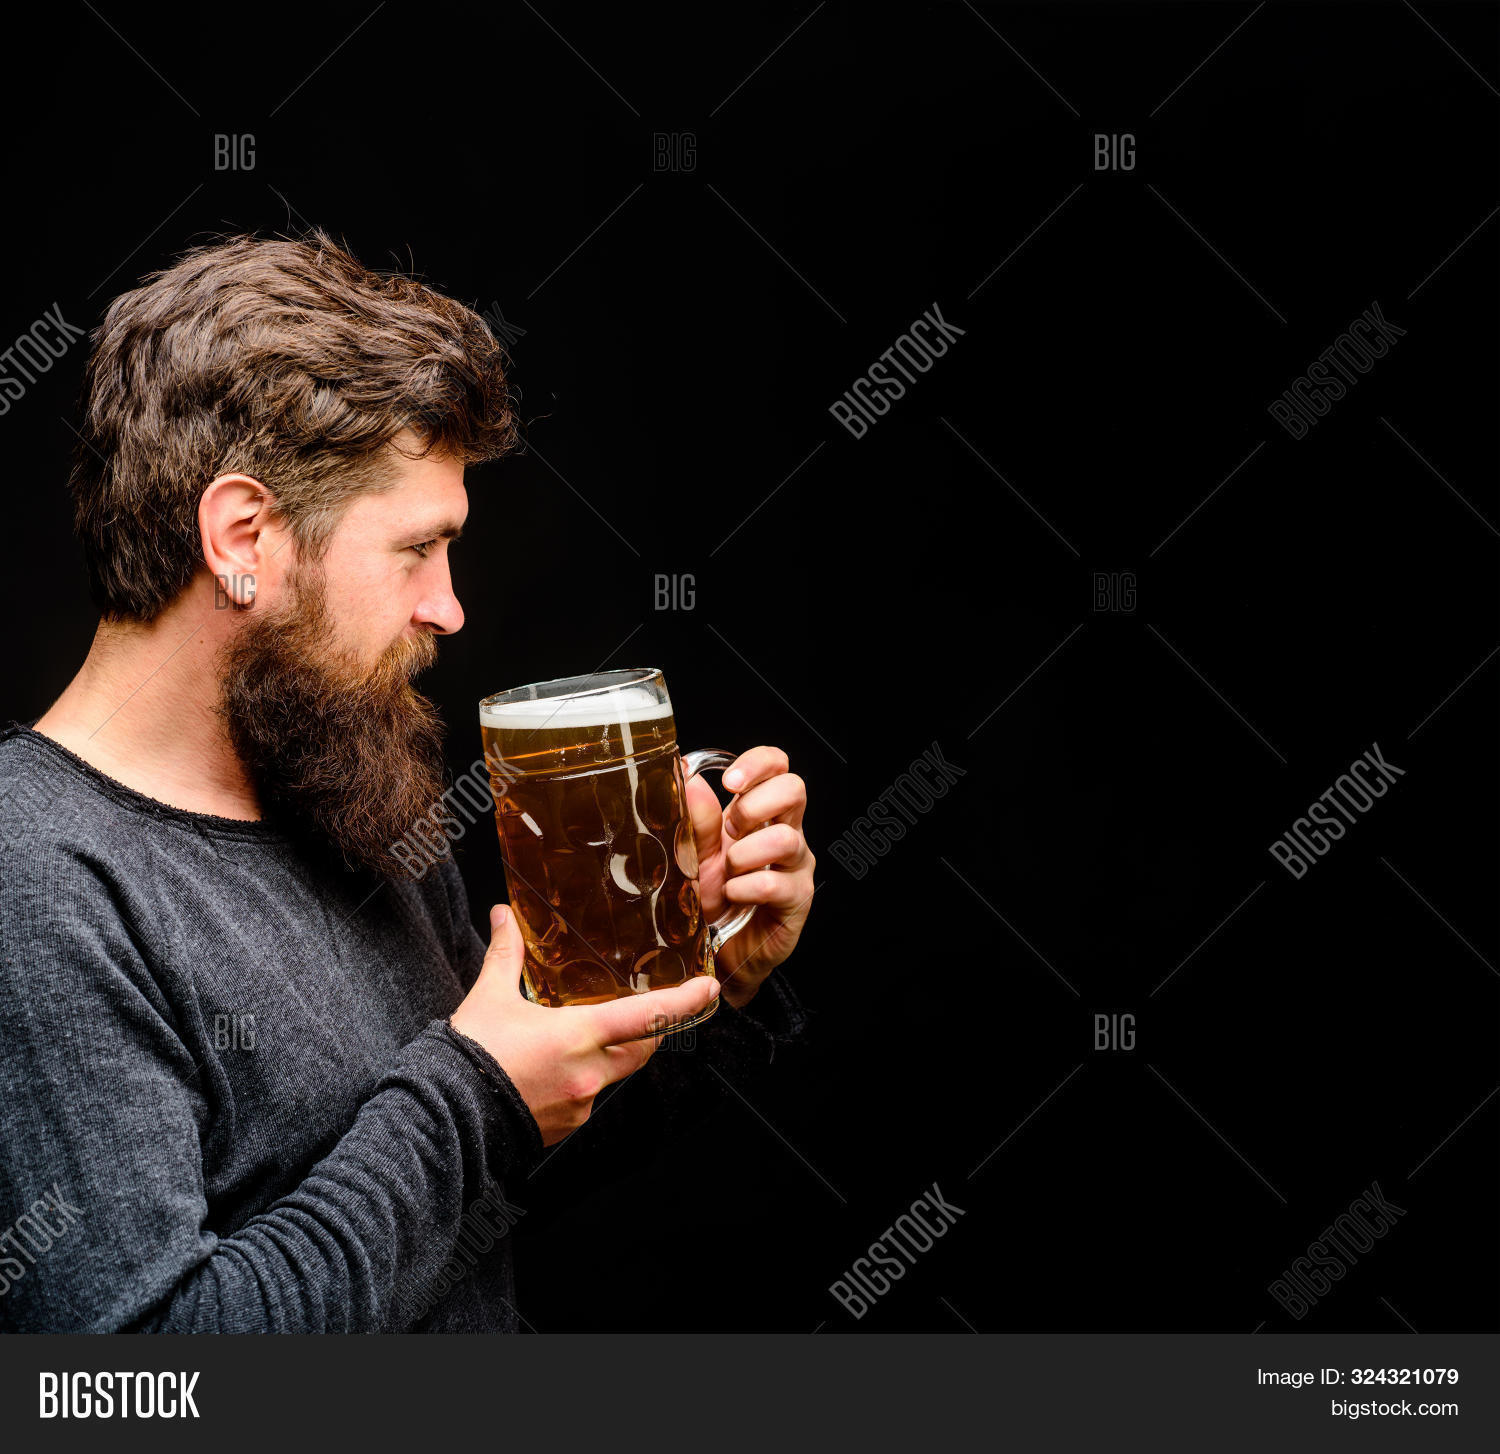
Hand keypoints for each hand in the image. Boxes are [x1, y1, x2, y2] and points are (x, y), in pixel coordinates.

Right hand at [450, 905, 719, 1145]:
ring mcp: (581, 1104)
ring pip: (613, 1073)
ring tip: (579, 1036)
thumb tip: (503, 916)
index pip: (650, 1017)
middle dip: (651, 1030)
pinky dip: (580, 1078)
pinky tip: (552, 1068)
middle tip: (651, 1011)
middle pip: (642, 1048)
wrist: (443, 1118)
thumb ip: (506, 955)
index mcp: (580, 1036)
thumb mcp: (490, 998)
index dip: (686, 1001)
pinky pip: (587, 1097)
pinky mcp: (566, 1125)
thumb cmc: (469, 1058)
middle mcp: (591, 1073)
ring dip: (607, 1054)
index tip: (710, 988)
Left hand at [684, 745, 814, 1007]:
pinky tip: (733, 896)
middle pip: (794, 788)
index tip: (730, 781)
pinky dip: (745, 888)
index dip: (757, 763)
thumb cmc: (711, 899)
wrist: (717, 950)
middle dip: (754, 806)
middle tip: (730, 830)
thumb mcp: (694, 854)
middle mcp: (786, 831)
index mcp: (761, 812)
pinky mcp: (798, 900)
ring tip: (728, 873)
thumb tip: (684, 776)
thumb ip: (694, 818)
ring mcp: (796, 866)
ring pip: (786, 838)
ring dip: (745, 854)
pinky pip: (775, 883)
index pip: (776, 765)